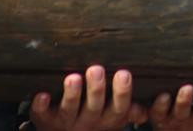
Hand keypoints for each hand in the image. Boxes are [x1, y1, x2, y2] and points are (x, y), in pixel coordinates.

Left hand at [29, 65, 145, 130]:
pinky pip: (41, 115)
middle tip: (95, 69)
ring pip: (69, 110)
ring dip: (71, 94)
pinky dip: (39, 106)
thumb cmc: (94, 121)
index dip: (121, 92)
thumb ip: (129, 107)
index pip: (119, 107)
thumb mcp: (114, 117)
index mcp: (108, 119)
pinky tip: (41, 94)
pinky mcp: (45, 121)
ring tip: (72, 78)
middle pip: (94, 107)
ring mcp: (66, 123)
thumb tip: (152, 103)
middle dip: (95, 89)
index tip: (124, 73)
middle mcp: (89, 122)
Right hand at [148, 84, 192, 130]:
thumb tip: (141, 68)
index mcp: (162, 115)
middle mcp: (179, 118)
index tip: (164, 95)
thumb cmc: (168, 112)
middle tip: (187, 88)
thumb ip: (152, 92)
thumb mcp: (157, 107)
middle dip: (184, 100)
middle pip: (181, 111)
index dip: (161, 105)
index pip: (159, 111)